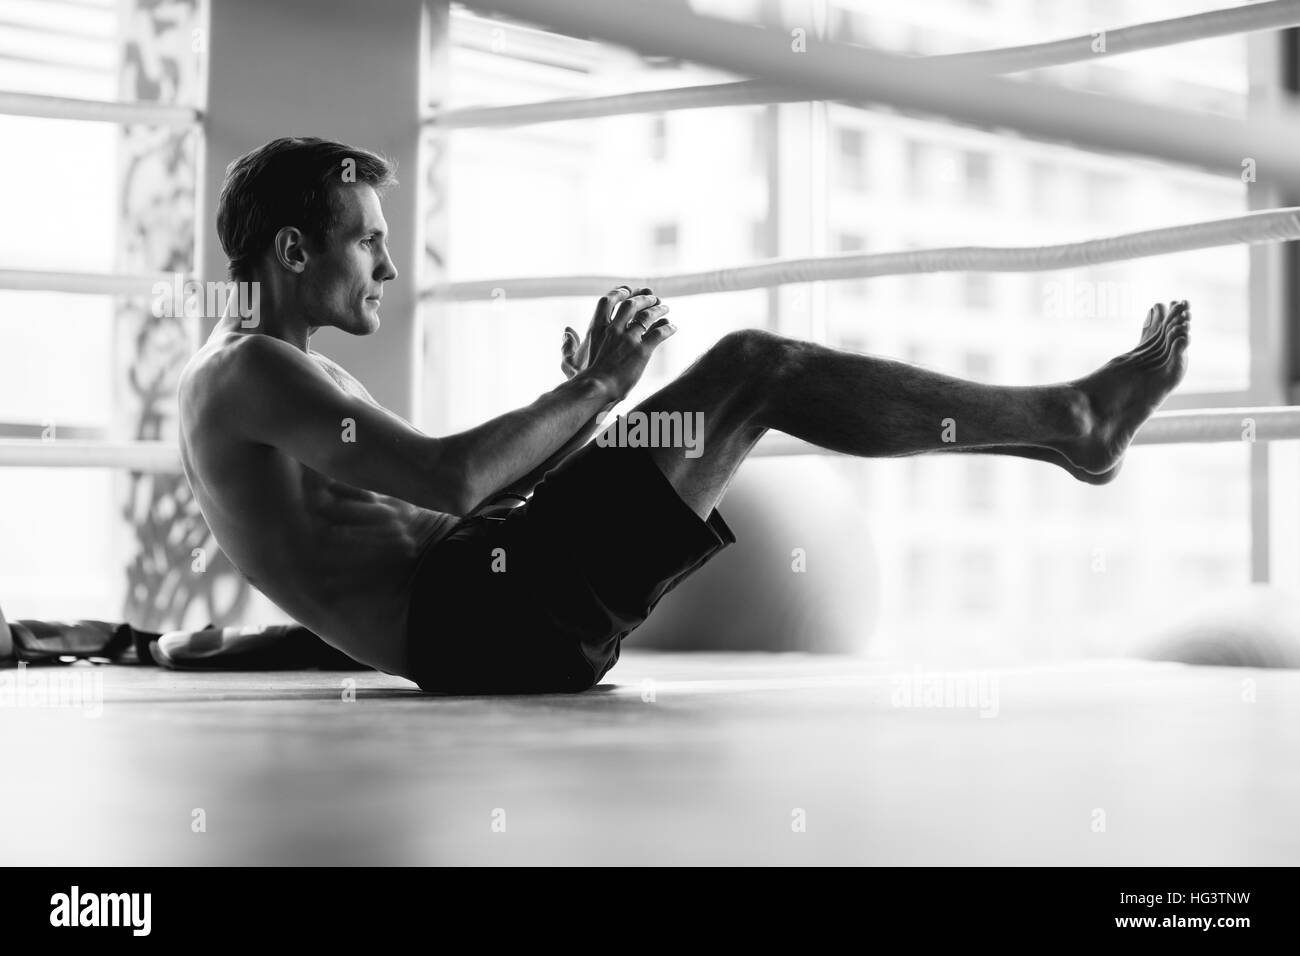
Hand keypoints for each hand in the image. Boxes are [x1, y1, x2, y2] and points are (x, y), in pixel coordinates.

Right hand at [565, 284, 673, 400]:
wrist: (597, 390)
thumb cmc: (584, 380)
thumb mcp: (570, 360)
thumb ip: (568, 345)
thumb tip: (567, 330)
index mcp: (597, 328)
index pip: (607, 301)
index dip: (618, 293)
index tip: (626, 290)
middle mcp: (614, 329)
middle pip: (631, 304)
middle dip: (642, 297)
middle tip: (651, 296)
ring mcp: (629, 338)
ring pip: (647, 316)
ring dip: (658, 309)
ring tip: (665, 307)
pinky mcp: (642, 350)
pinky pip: (659, 333)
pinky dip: (667, 328)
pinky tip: (673, 327)